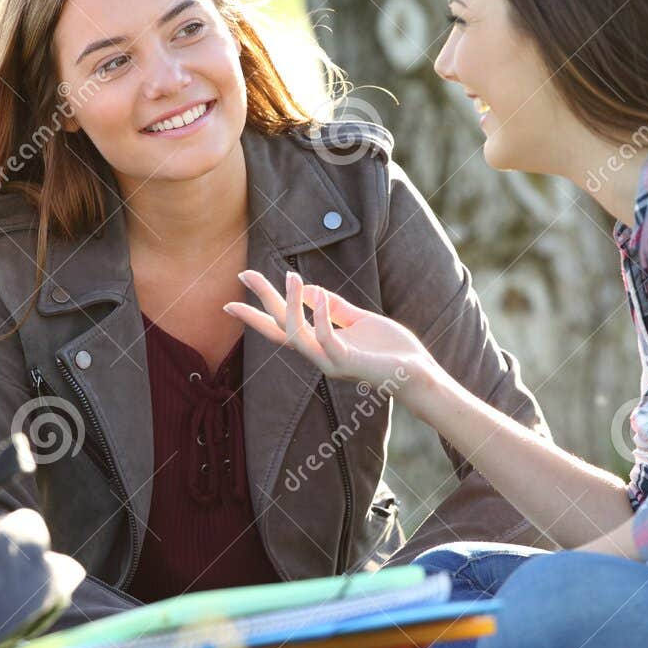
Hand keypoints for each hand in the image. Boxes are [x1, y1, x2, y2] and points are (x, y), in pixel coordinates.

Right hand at [224, 269, 435, 395]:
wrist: (417, 373)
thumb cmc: (390, 349)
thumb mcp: (359, 320)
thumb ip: (334, 306)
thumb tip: (307, 288)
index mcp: (320, 345)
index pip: (280, 329)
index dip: (255, 315)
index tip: (230, 300)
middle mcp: (319, 356)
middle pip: (280, 328)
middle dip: (261, 301)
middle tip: (244, 273)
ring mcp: (331, 362)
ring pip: (297, 335)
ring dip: (291, 305)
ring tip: (291, 276)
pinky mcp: (349, 364)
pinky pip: (327, 339)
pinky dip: (321, 317)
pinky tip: (321, 297)